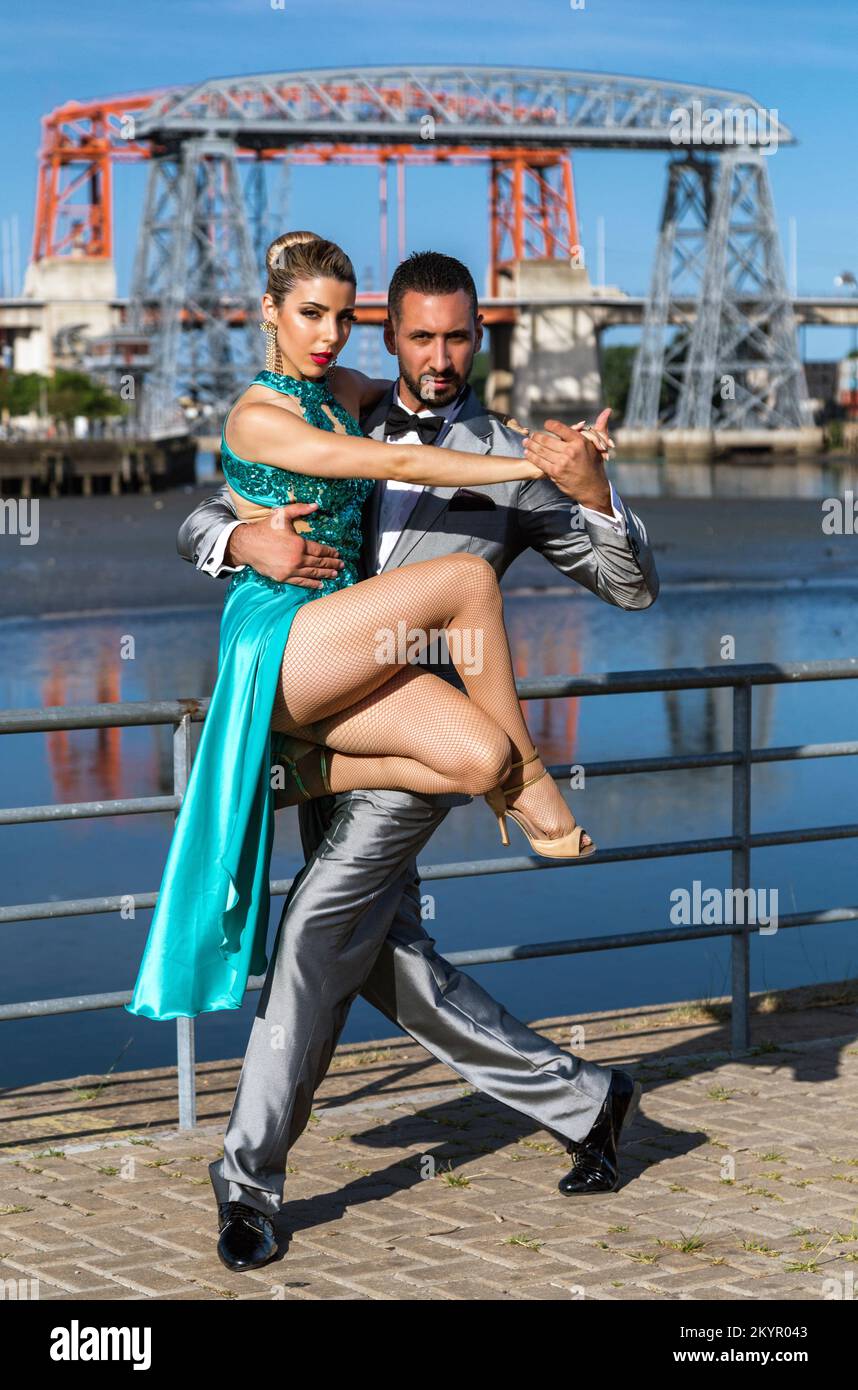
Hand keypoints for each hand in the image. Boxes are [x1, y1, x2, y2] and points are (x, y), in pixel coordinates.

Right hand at [227, 503, 344, 586]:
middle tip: (341, 566)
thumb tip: (316, 505)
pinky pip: (301, 582)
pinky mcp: (283, 577)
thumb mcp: (282, 515)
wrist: (246, 545)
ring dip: (325, 574)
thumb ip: (299, 509)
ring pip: (312, 573)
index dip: (330, 552)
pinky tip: (320, 584)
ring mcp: (290, 570)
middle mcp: (297, 559)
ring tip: (335, 575)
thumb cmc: (264, 529)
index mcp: (299, 544)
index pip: (320, 550)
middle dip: (332, 564)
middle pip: (319, 563)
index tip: (337, 554)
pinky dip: (312, 583)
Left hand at [523, 407, 613, 513]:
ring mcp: (562, 462)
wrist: (593, 488)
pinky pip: (539, 462)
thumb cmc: (595, 465)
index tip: (546, 424)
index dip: (550, 425)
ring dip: (530, 445)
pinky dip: (532, 456)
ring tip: (525, 442)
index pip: (560, 428)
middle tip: (531, 435)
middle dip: (536, 436)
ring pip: (541, 450)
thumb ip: (600, 427)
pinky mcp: (555, 472)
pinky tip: (527, 453)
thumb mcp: (598, 445)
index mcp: (580, 441)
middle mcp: (570, 451)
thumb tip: (607, 410)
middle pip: (546, 439)